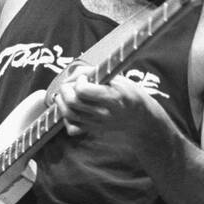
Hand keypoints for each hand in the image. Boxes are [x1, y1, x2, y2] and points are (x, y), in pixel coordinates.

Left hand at [47, 70, 162, 139]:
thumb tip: (75, 74)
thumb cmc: (130, 93)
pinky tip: (72, 109)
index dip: (79, 80)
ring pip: (68, 114)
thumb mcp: (118, 78)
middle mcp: (103, 113)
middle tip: (72, 83)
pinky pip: (72, 128)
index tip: (85, 77)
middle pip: (71, 102)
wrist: (141, 117)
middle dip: (66, 88)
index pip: (82, 90)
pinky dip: (66, 118)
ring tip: (67, 93)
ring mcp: (97, 123)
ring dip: (61, 101)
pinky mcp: (93, 130)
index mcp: (112, 97)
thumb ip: (95, 73)